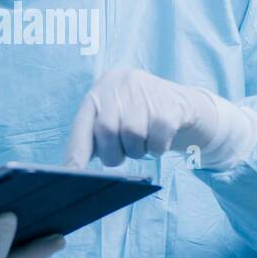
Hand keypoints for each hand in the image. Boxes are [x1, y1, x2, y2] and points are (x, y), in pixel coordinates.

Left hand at [63, 69, 256, 169]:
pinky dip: (157, 148)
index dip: (76, 152)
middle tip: (124, 154)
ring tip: (143, 144)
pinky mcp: (170, 104)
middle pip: (106, 129)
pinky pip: (157, 138)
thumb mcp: (116, 118)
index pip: (82, 124)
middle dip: (113, 153)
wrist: (185, 105)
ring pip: (133, 134)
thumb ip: (96, 138)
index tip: (71, 174)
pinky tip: (160, 141)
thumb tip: (74, 169)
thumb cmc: (141, 118)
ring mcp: (146, 91)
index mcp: (100, 90)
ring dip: (137, 151)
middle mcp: (120, 84)